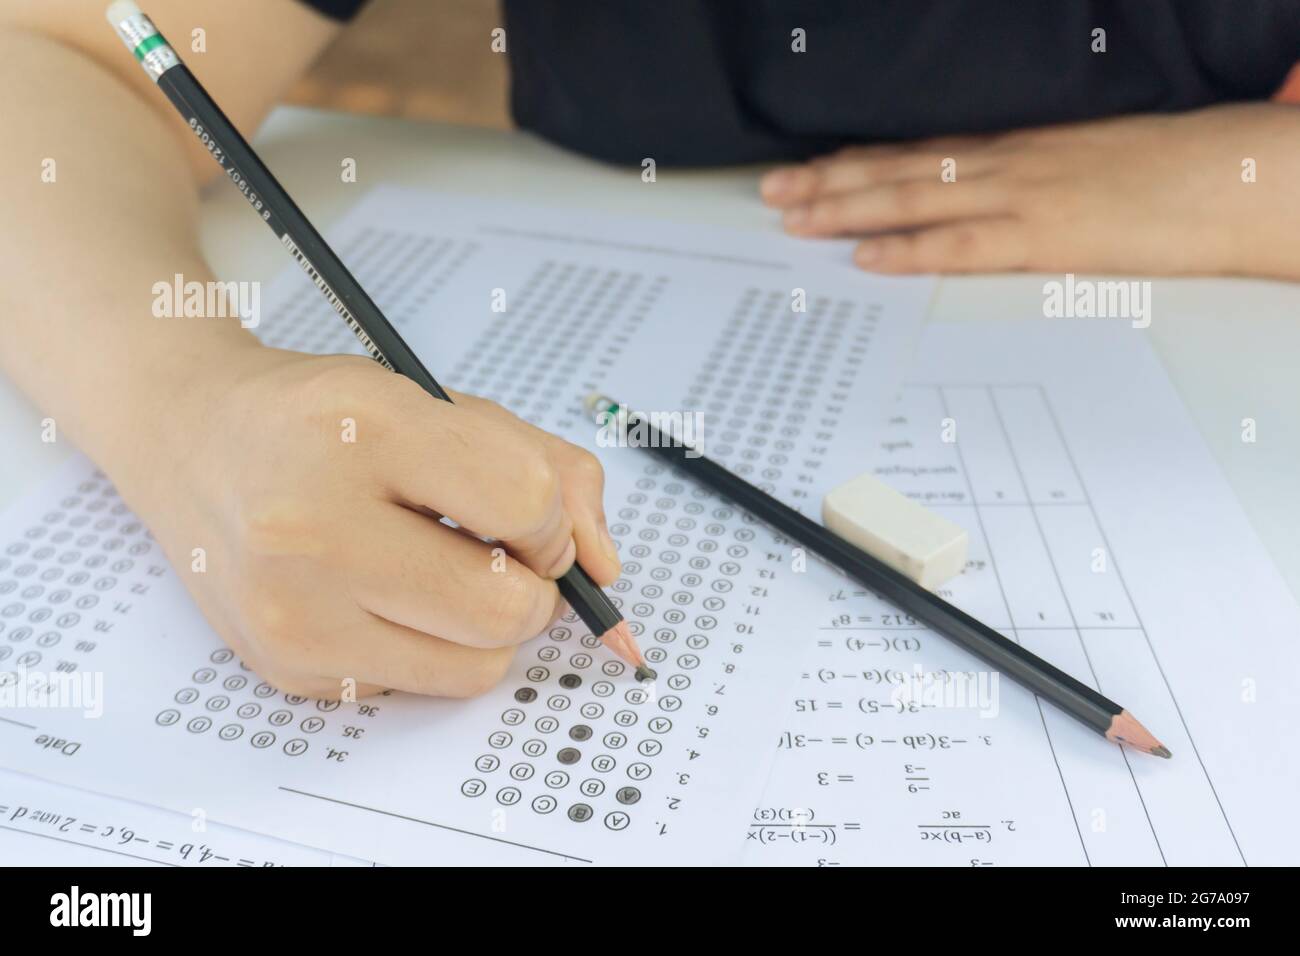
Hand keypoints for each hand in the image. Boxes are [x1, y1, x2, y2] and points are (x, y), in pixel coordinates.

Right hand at [129, 347, 619, 699]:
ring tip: (440, 573)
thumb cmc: (330, 419)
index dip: (552, 520)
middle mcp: (314, 524)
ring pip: (475, 668)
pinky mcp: (286, 664)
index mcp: (367, 429)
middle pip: (507, 609)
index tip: (531, 517)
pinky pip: (419, 686)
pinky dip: (426, 648)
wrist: (193, 438)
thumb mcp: (444, 404)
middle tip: (499, 557)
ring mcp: (293, 606)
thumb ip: (551, 469)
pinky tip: (381, 594)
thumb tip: (605, 568)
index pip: (524, 504)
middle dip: (532, 589)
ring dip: (486, 628)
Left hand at [760, 103, 1299, 278]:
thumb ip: (1044, 182)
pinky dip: (912, 249)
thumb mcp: (1099, 167)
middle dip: (832, 181)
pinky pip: (967, 245)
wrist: (1249, 174)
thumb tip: (1003, 202)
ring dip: (849, 209)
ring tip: (792, 216)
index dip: (864, 162)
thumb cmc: (1183, 174)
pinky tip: (867, 256)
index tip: (816, 167)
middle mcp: (1014, 164)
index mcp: (1025, 150)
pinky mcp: (1053, 236)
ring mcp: (1029, 196)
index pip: (927, 154)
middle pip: (905, 170)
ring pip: (919, 199)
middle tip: (773, 191)